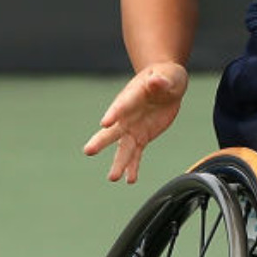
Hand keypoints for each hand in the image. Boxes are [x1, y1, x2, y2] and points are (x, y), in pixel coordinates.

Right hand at [84, 62, 188, 183]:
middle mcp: (126, 115)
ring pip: (123, 148)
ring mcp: (132, 128)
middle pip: (113, 130)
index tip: (105, 123)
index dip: (114, 113)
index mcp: (131, 96)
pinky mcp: (141, 137)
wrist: (166, 84)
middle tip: (89, 151)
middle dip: (101, 141)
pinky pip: (136, 154)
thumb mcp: (167, 76)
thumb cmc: (165, 76)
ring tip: (113, 178)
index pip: (121, 105)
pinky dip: (133, 167)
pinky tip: (130, 180)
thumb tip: (157, 81)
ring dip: (118, 163)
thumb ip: (161, 81)